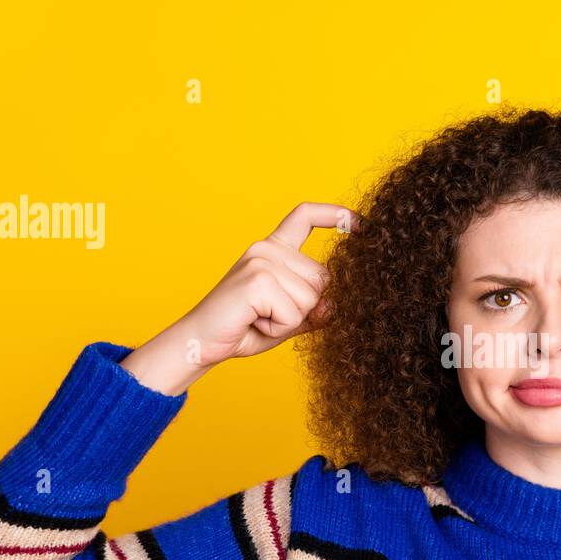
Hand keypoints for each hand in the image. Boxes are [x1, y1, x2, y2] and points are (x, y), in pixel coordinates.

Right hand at [120, 202, 355, 394]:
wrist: (199, 343)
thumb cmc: (242, 330)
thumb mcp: (287, 320)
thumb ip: (313, 311)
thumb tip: (335, 304)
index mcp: (272, 249)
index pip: (305, 217)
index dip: (335, 216)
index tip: (362, 223)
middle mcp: (266, 248)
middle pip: (322, 279)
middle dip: (306, 308)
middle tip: (268, 316)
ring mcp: (261, 261)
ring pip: (311, 299)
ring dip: (290, 321)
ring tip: (258, 319)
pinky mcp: (258, 280)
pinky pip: (294, 314)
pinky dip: (278, 328)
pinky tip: (254, 323)